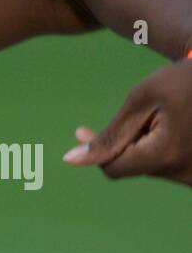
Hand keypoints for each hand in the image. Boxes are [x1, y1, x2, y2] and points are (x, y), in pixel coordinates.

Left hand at [63, 60, 191, 186]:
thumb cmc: (184, 79)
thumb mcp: (142, 99)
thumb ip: (109, 134)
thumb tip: (71, 160)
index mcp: (167, 155)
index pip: (113, 168)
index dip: (96, 152)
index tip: (82, 132)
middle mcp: (186, 173)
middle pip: (134, 167)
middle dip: (126, 143)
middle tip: (136, 114)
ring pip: (152, 166)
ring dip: (145, 145)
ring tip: (164, 116)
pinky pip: (170, 165)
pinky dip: (162, 148)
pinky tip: (173, 126)